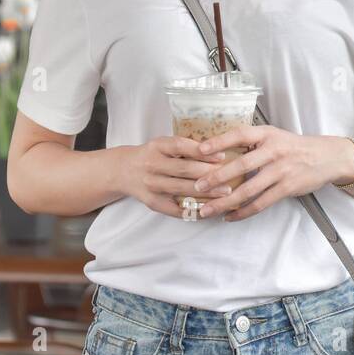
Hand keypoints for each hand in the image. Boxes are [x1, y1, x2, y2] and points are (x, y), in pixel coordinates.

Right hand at [117, 136, 233, 217]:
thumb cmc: (153, 155)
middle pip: (183, 170)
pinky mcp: (152, 202)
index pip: (180, 147)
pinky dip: (193, 210)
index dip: (201, 151)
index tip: (221, 156)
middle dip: (208, 173)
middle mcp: (152, 165)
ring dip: (206, 192)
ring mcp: (151, 185)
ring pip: (182, 190)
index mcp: (157, 147)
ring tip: (225, 192)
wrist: (123, 171)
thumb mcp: (164, 144)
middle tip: (230, 175)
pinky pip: (175, 209)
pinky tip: (210, 209)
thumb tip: (219, 149)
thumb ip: (185, 147)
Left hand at [192, 126, 353, 221]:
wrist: (326, 157)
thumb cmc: (294, 147)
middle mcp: (274, 151)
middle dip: (217, 177)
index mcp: (267, 134)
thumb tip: (217, 152)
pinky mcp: (287, 187)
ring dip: (225, 202)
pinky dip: (243, 212)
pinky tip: (230, 216)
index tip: (200, 149)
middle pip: (241, 165)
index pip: (240, 134)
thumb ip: (252, 143)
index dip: (220, 141)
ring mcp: (281, 170)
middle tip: (197, 186)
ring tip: (207, 210)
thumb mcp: (274, 137)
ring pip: (248, 189)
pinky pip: (260, 203)